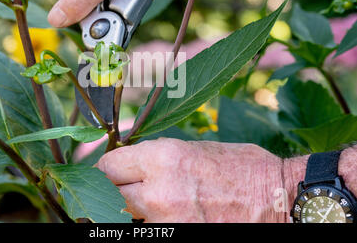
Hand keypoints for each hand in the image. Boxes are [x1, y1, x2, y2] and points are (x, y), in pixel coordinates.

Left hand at [96, 138, 287, 221]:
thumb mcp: (192, 149)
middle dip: (112, 191)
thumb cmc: (240, 167)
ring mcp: (168, 221)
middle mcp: (158, 190)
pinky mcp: (178, 237)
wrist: (278, 198)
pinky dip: (152, 224)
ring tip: (152, 204)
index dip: (105, 170)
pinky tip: (166, 217)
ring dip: (132, 212)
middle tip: (124, 190)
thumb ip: (155, 158)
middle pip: (110, 195)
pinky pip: (150, 232)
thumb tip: (128, 165)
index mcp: (162, 157)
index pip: (107, 167)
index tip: (109, 173)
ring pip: (127, 218)